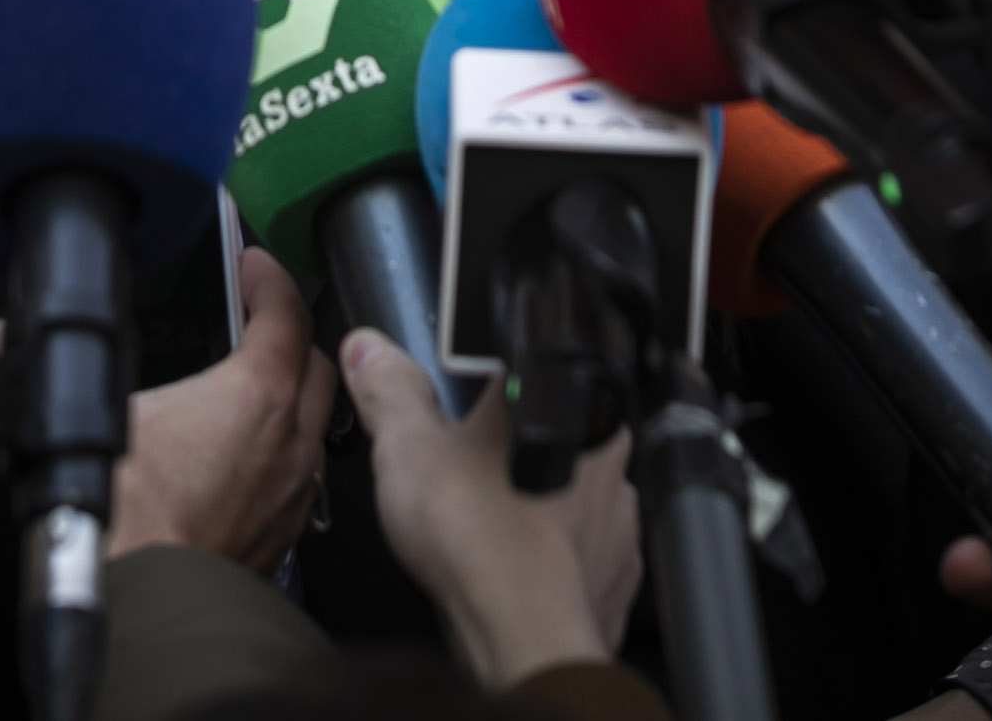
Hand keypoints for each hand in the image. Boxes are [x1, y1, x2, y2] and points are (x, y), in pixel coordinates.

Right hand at [0, 249, 336, 572]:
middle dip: (291, 335)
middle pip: (317, 364)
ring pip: (315, 424)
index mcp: (254, 397)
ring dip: (293, 399)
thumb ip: (51, 367)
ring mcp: (293, 492)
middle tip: (259, 321)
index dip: (270, 278)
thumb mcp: (93, 416)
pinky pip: (300, 477)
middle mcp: (289, 442)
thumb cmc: (126, 518)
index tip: (255, 265)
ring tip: (255, 388)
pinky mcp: (283, 534)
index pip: (286, 312)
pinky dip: (283, 454)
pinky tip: (245, 459)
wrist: (140, 601)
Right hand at [342, 329, 639, 690]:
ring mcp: (620, 521)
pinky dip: (553, 561)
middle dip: (514, 454)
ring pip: (573, 499)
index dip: (488, 398)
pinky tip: (513, 567)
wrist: (521, 640)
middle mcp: (609, 457)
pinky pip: (583, 557)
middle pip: (553, 437)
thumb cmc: (478, 540)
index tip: (459, 422)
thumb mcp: (409, 446)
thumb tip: (372, 352)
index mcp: (570, 403)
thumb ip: (389, 390)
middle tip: (465, 478)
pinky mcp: (618, 576)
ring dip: (539, 508)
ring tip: (486, 526)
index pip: (530, 378)